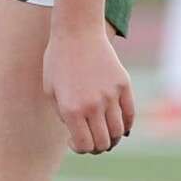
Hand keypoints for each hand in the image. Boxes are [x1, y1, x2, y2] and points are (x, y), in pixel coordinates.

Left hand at [43, 30, 133, 153]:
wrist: (77, 32)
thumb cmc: (58, 61)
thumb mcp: (50, 91)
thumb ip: (64, 116)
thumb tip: (79, 134)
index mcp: (71, 109)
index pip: (85, 145)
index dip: (80, 148)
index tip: (74, 140)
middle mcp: (93, 105)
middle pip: (103, 142)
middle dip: (96, 147)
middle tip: (90, 141)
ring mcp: (111, 95)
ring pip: (118, 131)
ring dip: (111, 138)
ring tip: (103, 134)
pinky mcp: (124, 85)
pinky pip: (130, 114)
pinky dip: (125, 125)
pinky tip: (118, 126)